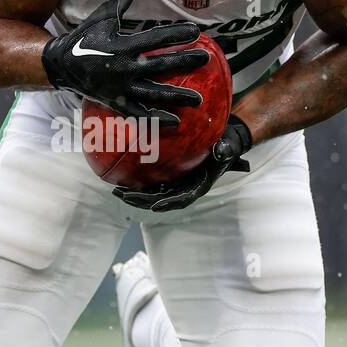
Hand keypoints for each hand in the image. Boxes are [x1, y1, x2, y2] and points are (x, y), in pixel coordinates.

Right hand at [42, 0, 208, 124]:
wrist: (60, 64)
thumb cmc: (84, 38)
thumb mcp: (103, 16)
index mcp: (121, 46)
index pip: (155, 39)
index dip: (177, 34)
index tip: (196, 33)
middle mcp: (123, 68)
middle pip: (160, 66)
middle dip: (185, 62)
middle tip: (206, 59)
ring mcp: (120, 88)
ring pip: (154, 94)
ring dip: (177, 96)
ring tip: (198, 100)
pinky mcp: (116, 102)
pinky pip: (138, 113)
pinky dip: (156, 118)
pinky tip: (175, 121)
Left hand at [113, 115, 251, 211]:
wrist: (226, 139)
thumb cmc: (228, 144)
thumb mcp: (229, 146)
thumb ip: (225, 150)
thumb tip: (220, 151)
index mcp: (199, 185)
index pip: (182, 199)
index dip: (168, 203)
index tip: (154, 206)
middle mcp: (186, 187)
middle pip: (161, 199)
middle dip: (142, 200)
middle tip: (122, 195)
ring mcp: (177, 181)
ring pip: (153, 192)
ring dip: (135, 194)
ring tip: (117, 191)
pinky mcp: (170, 173)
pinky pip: (152, 180)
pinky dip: (138, 181)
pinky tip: (122, 178)